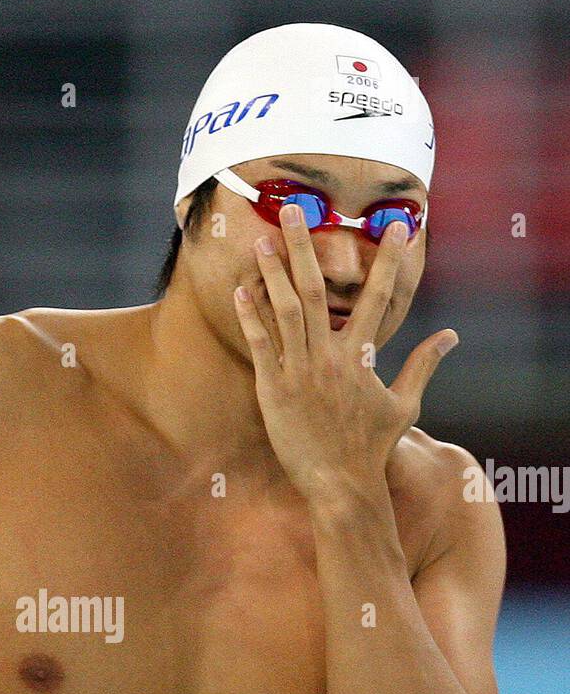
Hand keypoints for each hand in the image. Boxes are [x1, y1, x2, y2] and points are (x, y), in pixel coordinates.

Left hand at [233, 205, 457, 500]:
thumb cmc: (372, 446)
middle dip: (305, 246)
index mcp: (361, 356)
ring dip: (272, 273)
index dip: (388, 260)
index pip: (377, 296)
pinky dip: (251, 317)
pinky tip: (241, 291)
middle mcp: (329, 357)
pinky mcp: (273, 390)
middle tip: (295, 210)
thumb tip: (451, 336)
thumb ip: (424, 364)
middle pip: (315, 289)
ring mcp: (299, 372)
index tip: (396, 226)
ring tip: (262, 241)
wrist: (340, 483)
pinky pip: (260, 345)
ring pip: (284, 311)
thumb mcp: (404, 404)